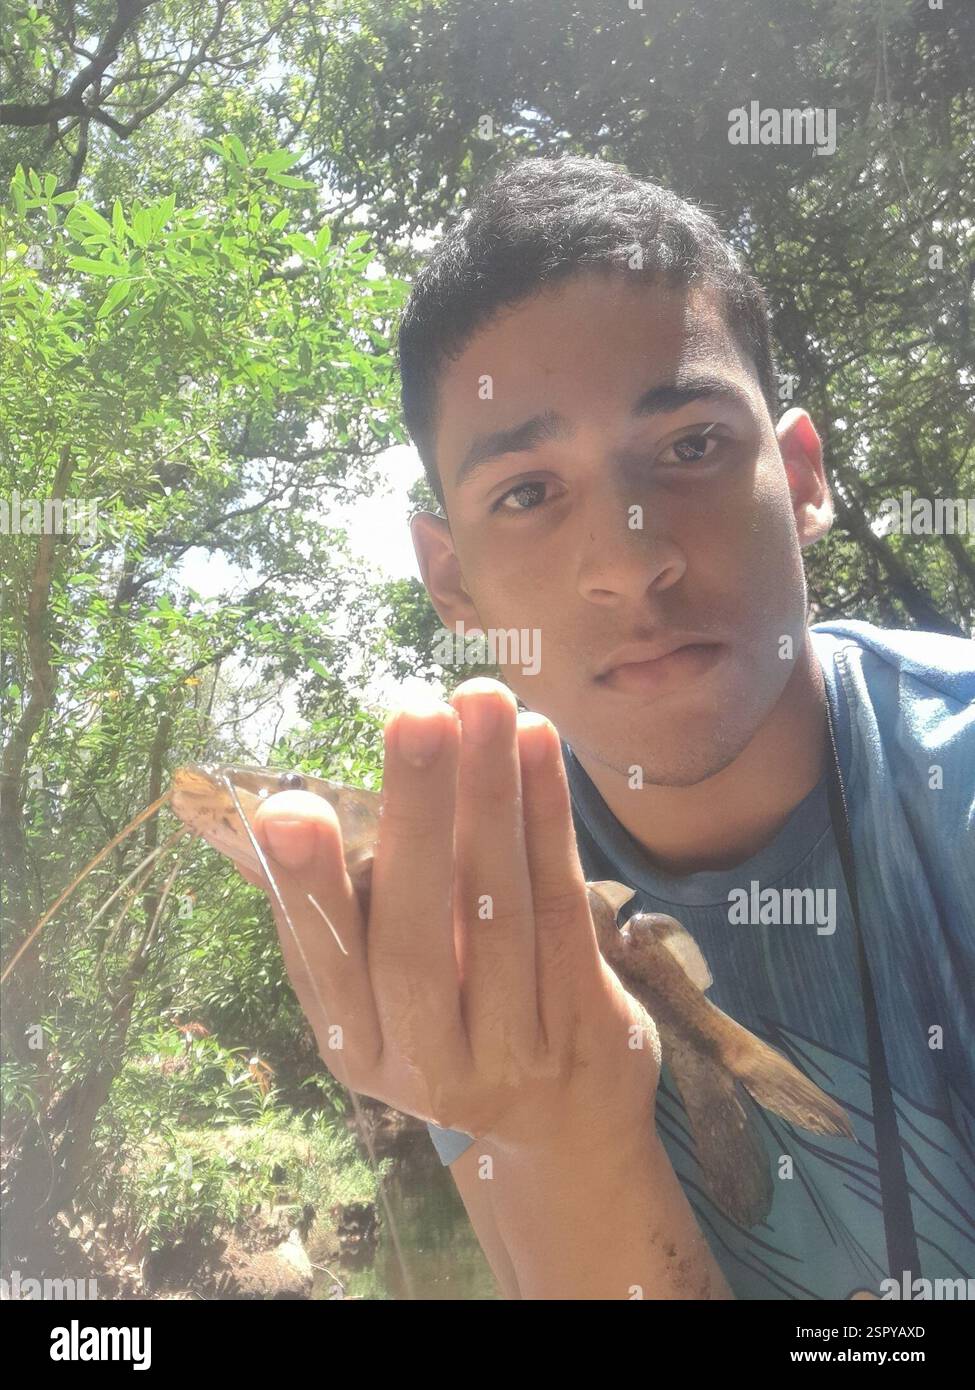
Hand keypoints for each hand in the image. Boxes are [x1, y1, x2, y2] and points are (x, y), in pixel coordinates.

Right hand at [237, 678, 659, 1155]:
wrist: (559, 1128)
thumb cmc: (445, 1025)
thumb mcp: (378, 997)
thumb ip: (336, 913)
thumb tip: (277, 809)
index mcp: (357, 1044)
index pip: (325, 966)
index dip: (310, 891)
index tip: (295, 810)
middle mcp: (428, 1061)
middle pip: (417, 937)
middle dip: (417, 818)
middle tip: (414, 716)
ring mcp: (514, 1050)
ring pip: (501, 910)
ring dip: (493, 795)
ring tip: (482, 702)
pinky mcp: (587, 1021)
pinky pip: (564, 905)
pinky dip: (549, 818)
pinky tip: (538, 745)